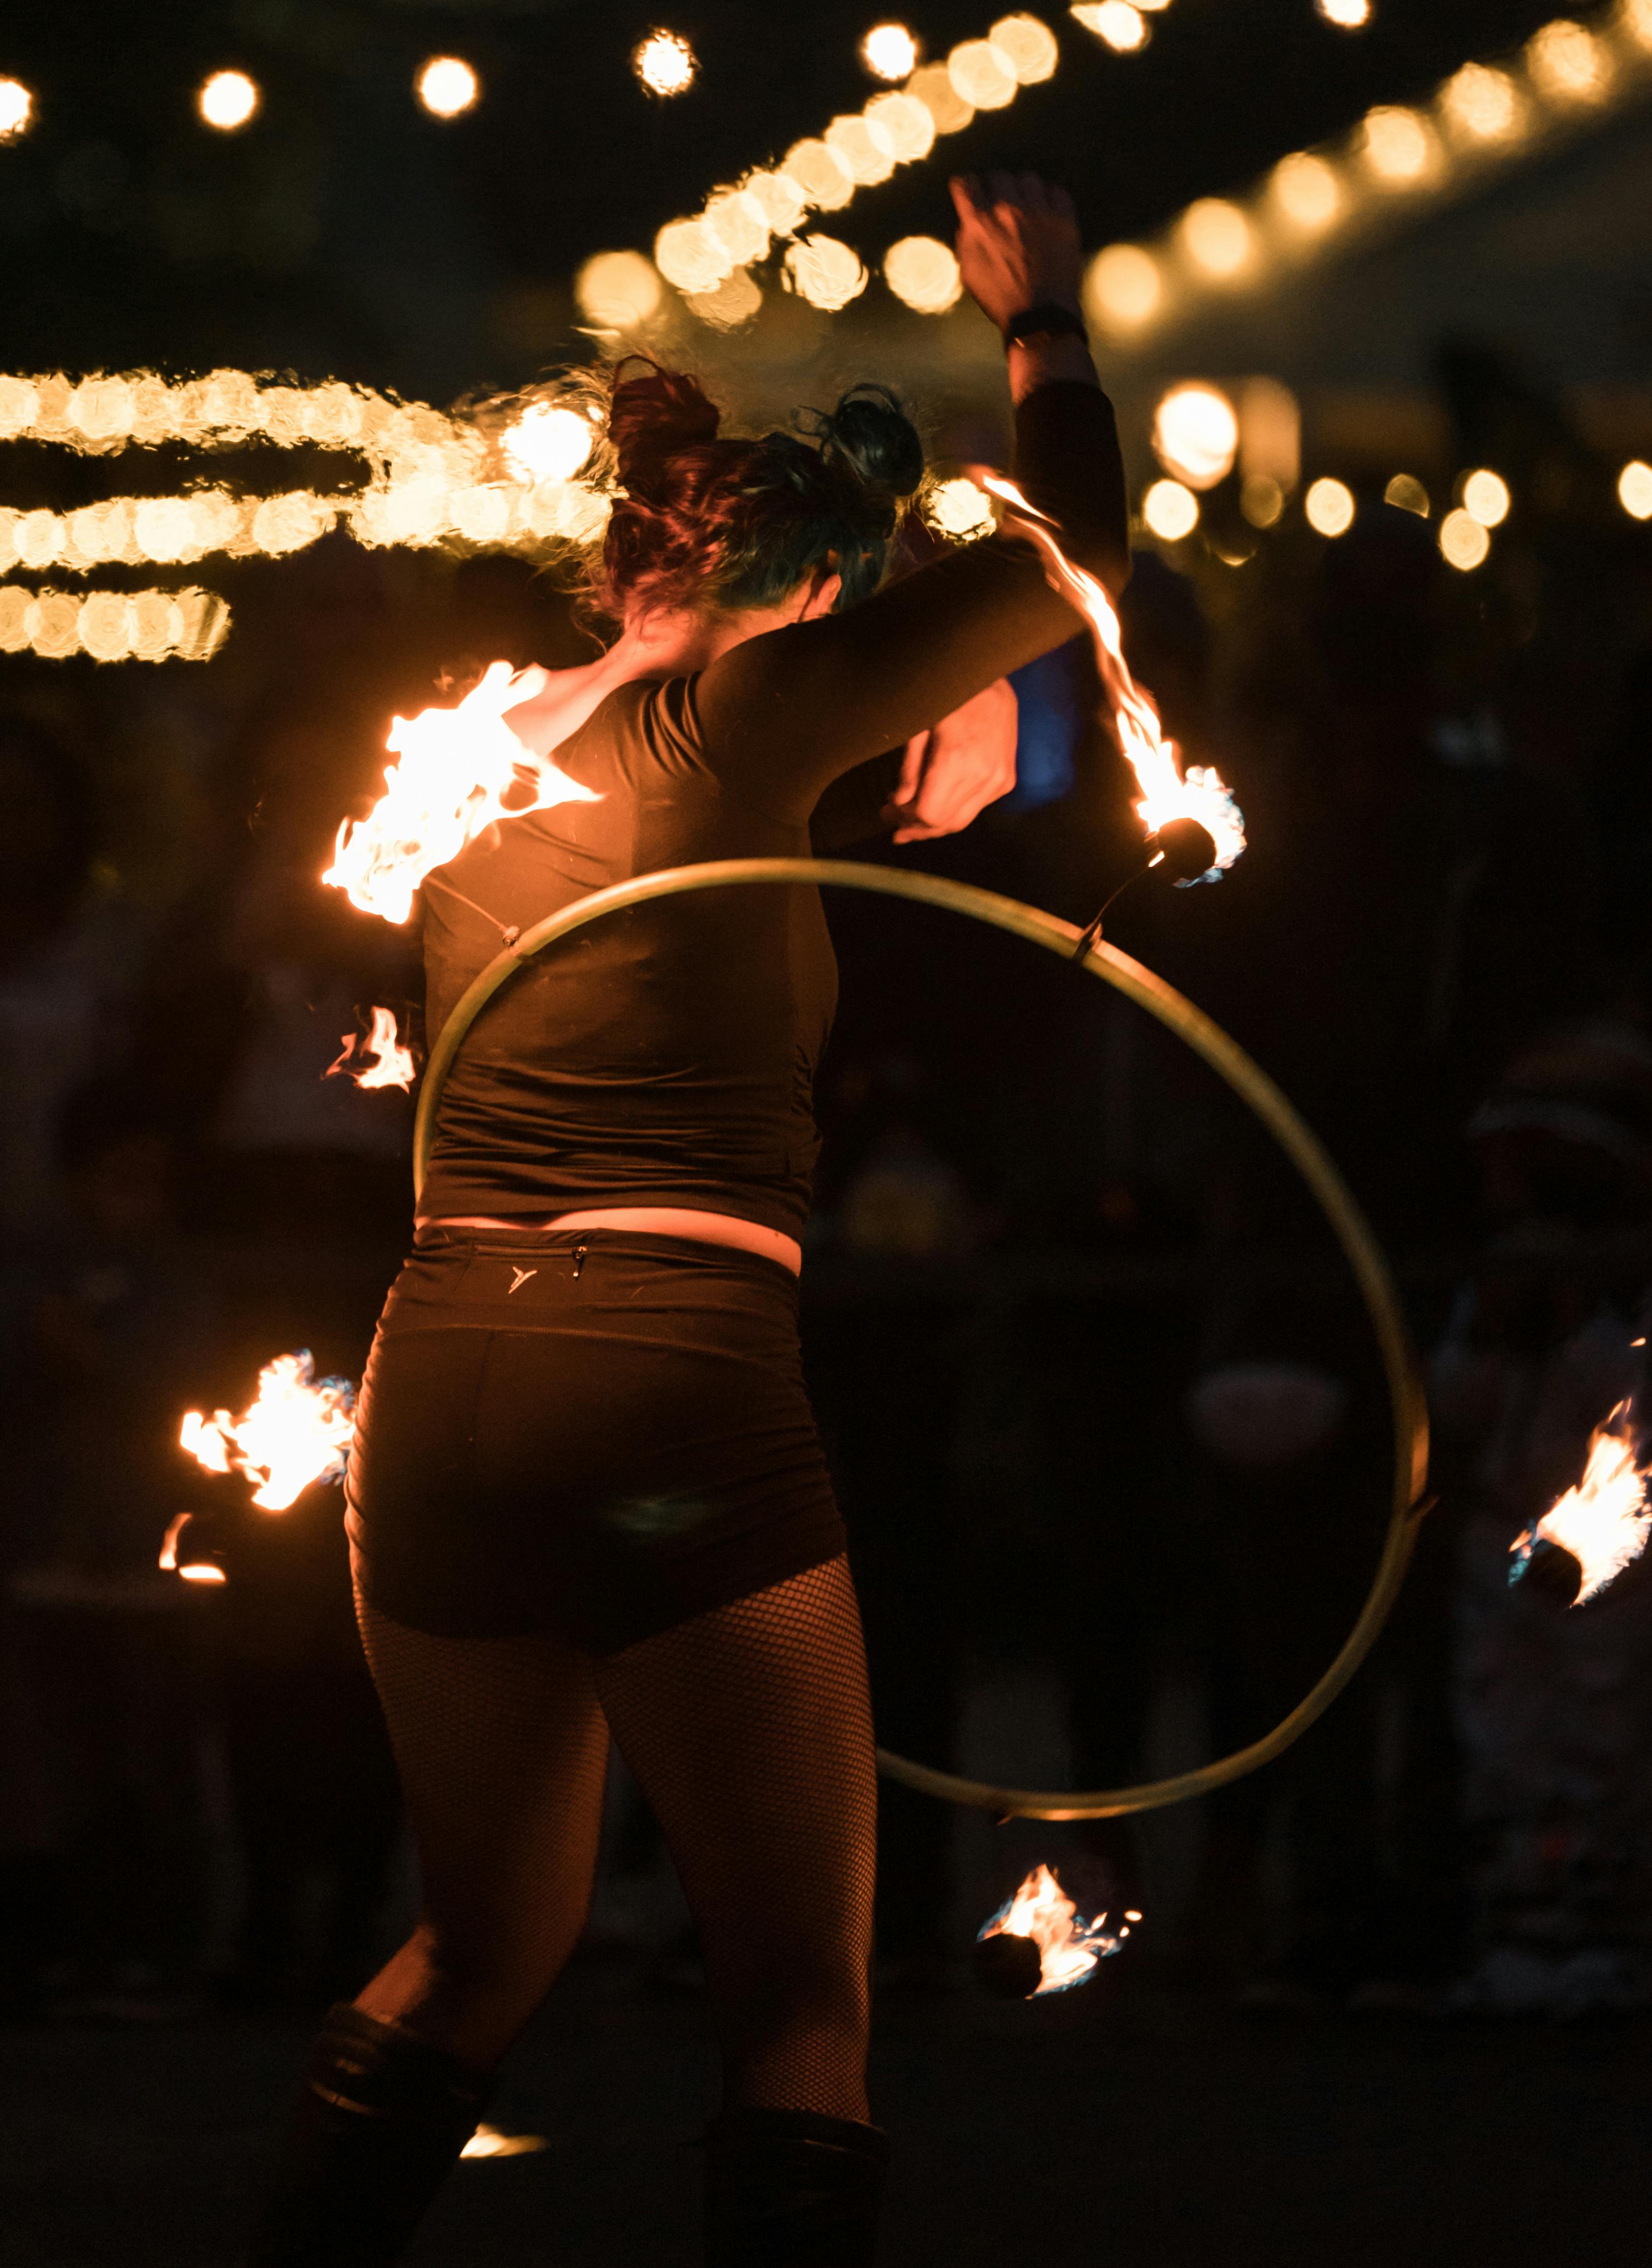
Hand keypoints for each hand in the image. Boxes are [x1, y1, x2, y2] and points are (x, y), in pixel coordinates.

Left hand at [884, 677, 1018, 842]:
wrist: (989, 675)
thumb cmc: (947, 693)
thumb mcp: (918, 725)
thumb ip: (909, 768)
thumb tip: (900, 803)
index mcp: (959, 759)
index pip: (930, 813)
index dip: (905, 818)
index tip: (887, 810)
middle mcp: (984, 775)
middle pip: (945, 823)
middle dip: (916, 826)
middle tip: (892, 820)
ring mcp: (999, 778)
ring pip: (961, 820)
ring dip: (933, 822)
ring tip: (908, 816)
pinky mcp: (1006, 778)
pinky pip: (975, 808)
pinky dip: (953, 809)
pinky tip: (936, 800)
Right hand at [950, 173, 1081, 332]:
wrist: (1040, 315)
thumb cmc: (1000, 298)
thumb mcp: (969, 272)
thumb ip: (966, 240)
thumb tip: (969, 222)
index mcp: (979, 221)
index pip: (966, 183)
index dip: (966, 187)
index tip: (970, 193)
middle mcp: (1007, 208)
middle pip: (998, 176)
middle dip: (996, 189)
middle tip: (1001, 207)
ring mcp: (1037, 210)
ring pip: (1027, 180)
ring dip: (1024, 192)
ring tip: (1026, 211)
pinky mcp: (1062, 217)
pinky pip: (1056, 192)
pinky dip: (1050, 200)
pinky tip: (1046, 216)